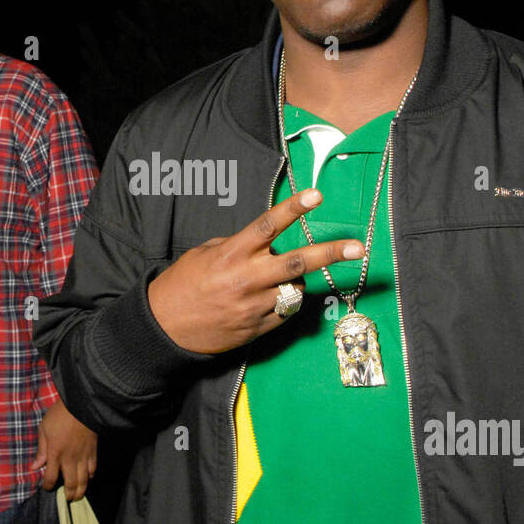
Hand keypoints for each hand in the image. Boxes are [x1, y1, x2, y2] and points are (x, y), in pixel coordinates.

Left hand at [32, 399, 97, 500]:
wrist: (81, 404)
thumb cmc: (59, 415)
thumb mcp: (44, 429)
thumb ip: (41, 450)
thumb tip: (34, 467)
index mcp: (55, 453)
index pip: (50, 477)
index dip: (47, 485)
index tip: (46, 487)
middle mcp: (70, 458)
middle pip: (70, 484)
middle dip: (68, 494)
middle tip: (66, 498)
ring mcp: (84, 456)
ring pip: (84, 480)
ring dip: (80, 490)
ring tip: (77, 495)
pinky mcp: (93, 451)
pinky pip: (93, 469)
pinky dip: (90, 476)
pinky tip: (88, 478)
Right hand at [146, 189, 361, 353]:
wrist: (165, 328)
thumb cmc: (183, 285)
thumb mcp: (204, 253)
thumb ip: (236, 245)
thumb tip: (265, 242)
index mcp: (232, 254)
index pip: (269, 225)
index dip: (294, 208)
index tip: (317, 195)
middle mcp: (246, 278)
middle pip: (297, 263)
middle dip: (330, 253)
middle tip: (358, 248)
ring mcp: (254, 306)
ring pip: (295, 291)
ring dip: (297, 283)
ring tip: (281, 282)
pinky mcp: (257, 329)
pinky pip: (285, 312)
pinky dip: (285, 303)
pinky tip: (271, 300)